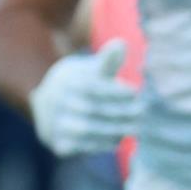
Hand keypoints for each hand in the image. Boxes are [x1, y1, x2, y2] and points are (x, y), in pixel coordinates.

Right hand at [30, 40, 141, 156]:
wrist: (49, 105)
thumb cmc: (82, 83)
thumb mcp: (92, 69)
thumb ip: (108, 60)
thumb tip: (121, 44)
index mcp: (67, 79)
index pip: (93, 85)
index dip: (116, 90)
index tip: (137, 93)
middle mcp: (57, 100)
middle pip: (91, 108)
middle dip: (120, 112)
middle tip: (142, 113)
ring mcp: (53, 121)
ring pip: (85, 128)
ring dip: (112, 130)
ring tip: (134, 129)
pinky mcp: (56, 140)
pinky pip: (78, 145)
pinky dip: (98, 144)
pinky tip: (117, 141)